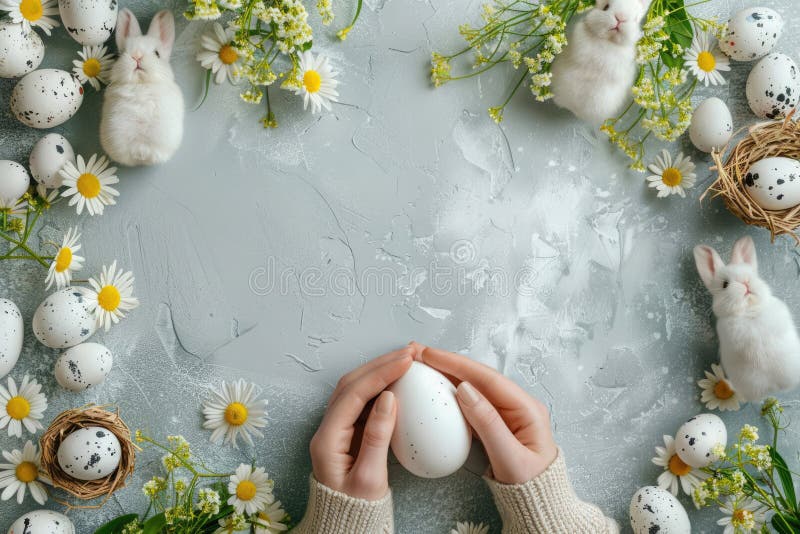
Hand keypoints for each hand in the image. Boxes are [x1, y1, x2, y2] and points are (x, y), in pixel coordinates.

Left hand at [309, 347, 413, 499]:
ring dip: (378, 372)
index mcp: (327, 439)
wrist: (345, 529)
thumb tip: (389, 398)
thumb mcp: (370, 479)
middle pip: (351, 385)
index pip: (354, 394)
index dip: (380, 373)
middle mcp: (327, 429)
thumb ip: (377, 437)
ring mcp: (335, 430)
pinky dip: (379, 388)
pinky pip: (361, 402)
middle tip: (408, 353)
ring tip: (404, 361)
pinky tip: (397, 383)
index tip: (405, 361)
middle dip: (379, 364)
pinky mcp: (347, 434)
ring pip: (355, 390)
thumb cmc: (356, 511)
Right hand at [416, 343, 557, 484]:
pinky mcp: (497, 422)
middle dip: (449, 362)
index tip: (431, 355)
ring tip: (423, 364)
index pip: (487, 378)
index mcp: (527, 408)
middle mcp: (518, 405)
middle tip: (419, 354)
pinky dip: (452, 392)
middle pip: (479, 376)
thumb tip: (464, 389)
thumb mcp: (509, 459)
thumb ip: (487, 424)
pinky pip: (472, 402)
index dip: (457, 364)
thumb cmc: (531, 487)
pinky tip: (436, 388)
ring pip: (474, 386)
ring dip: (448, 374)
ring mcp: (507, 412)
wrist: (539, 506)